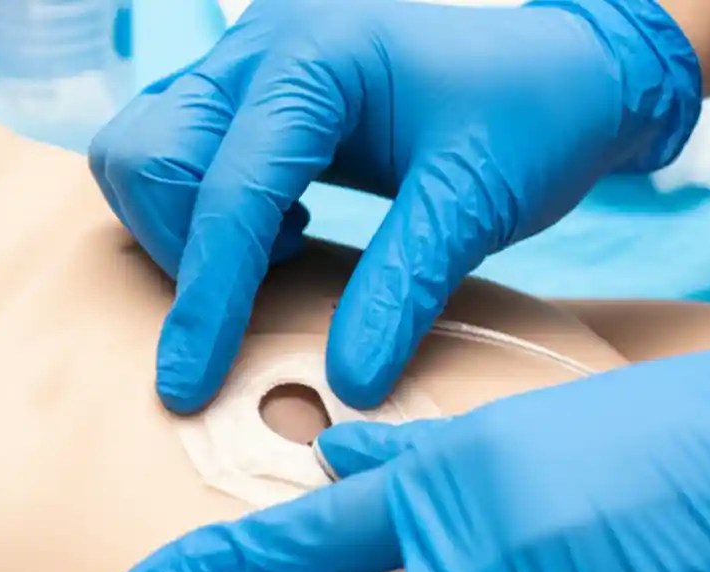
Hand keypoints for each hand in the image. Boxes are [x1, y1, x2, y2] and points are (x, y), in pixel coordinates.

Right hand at [89, 0, 700, 412]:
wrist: (565, 71)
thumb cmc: (533, 118)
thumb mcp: (475, 202)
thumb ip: (404, 286)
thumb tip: (346, 381)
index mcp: (318, 57)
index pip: (231, 189)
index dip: (208, 299)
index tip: (190, 387)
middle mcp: (265, 45)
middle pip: (151, 155)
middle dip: (186, 247)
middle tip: (267, 285)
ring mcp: (250, 61)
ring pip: (144, 148)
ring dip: (181, 225)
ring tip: (280, 250)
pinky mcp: (251, 91)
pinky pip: (173, 148)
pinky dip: (198, 206)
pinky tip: (279, 228)